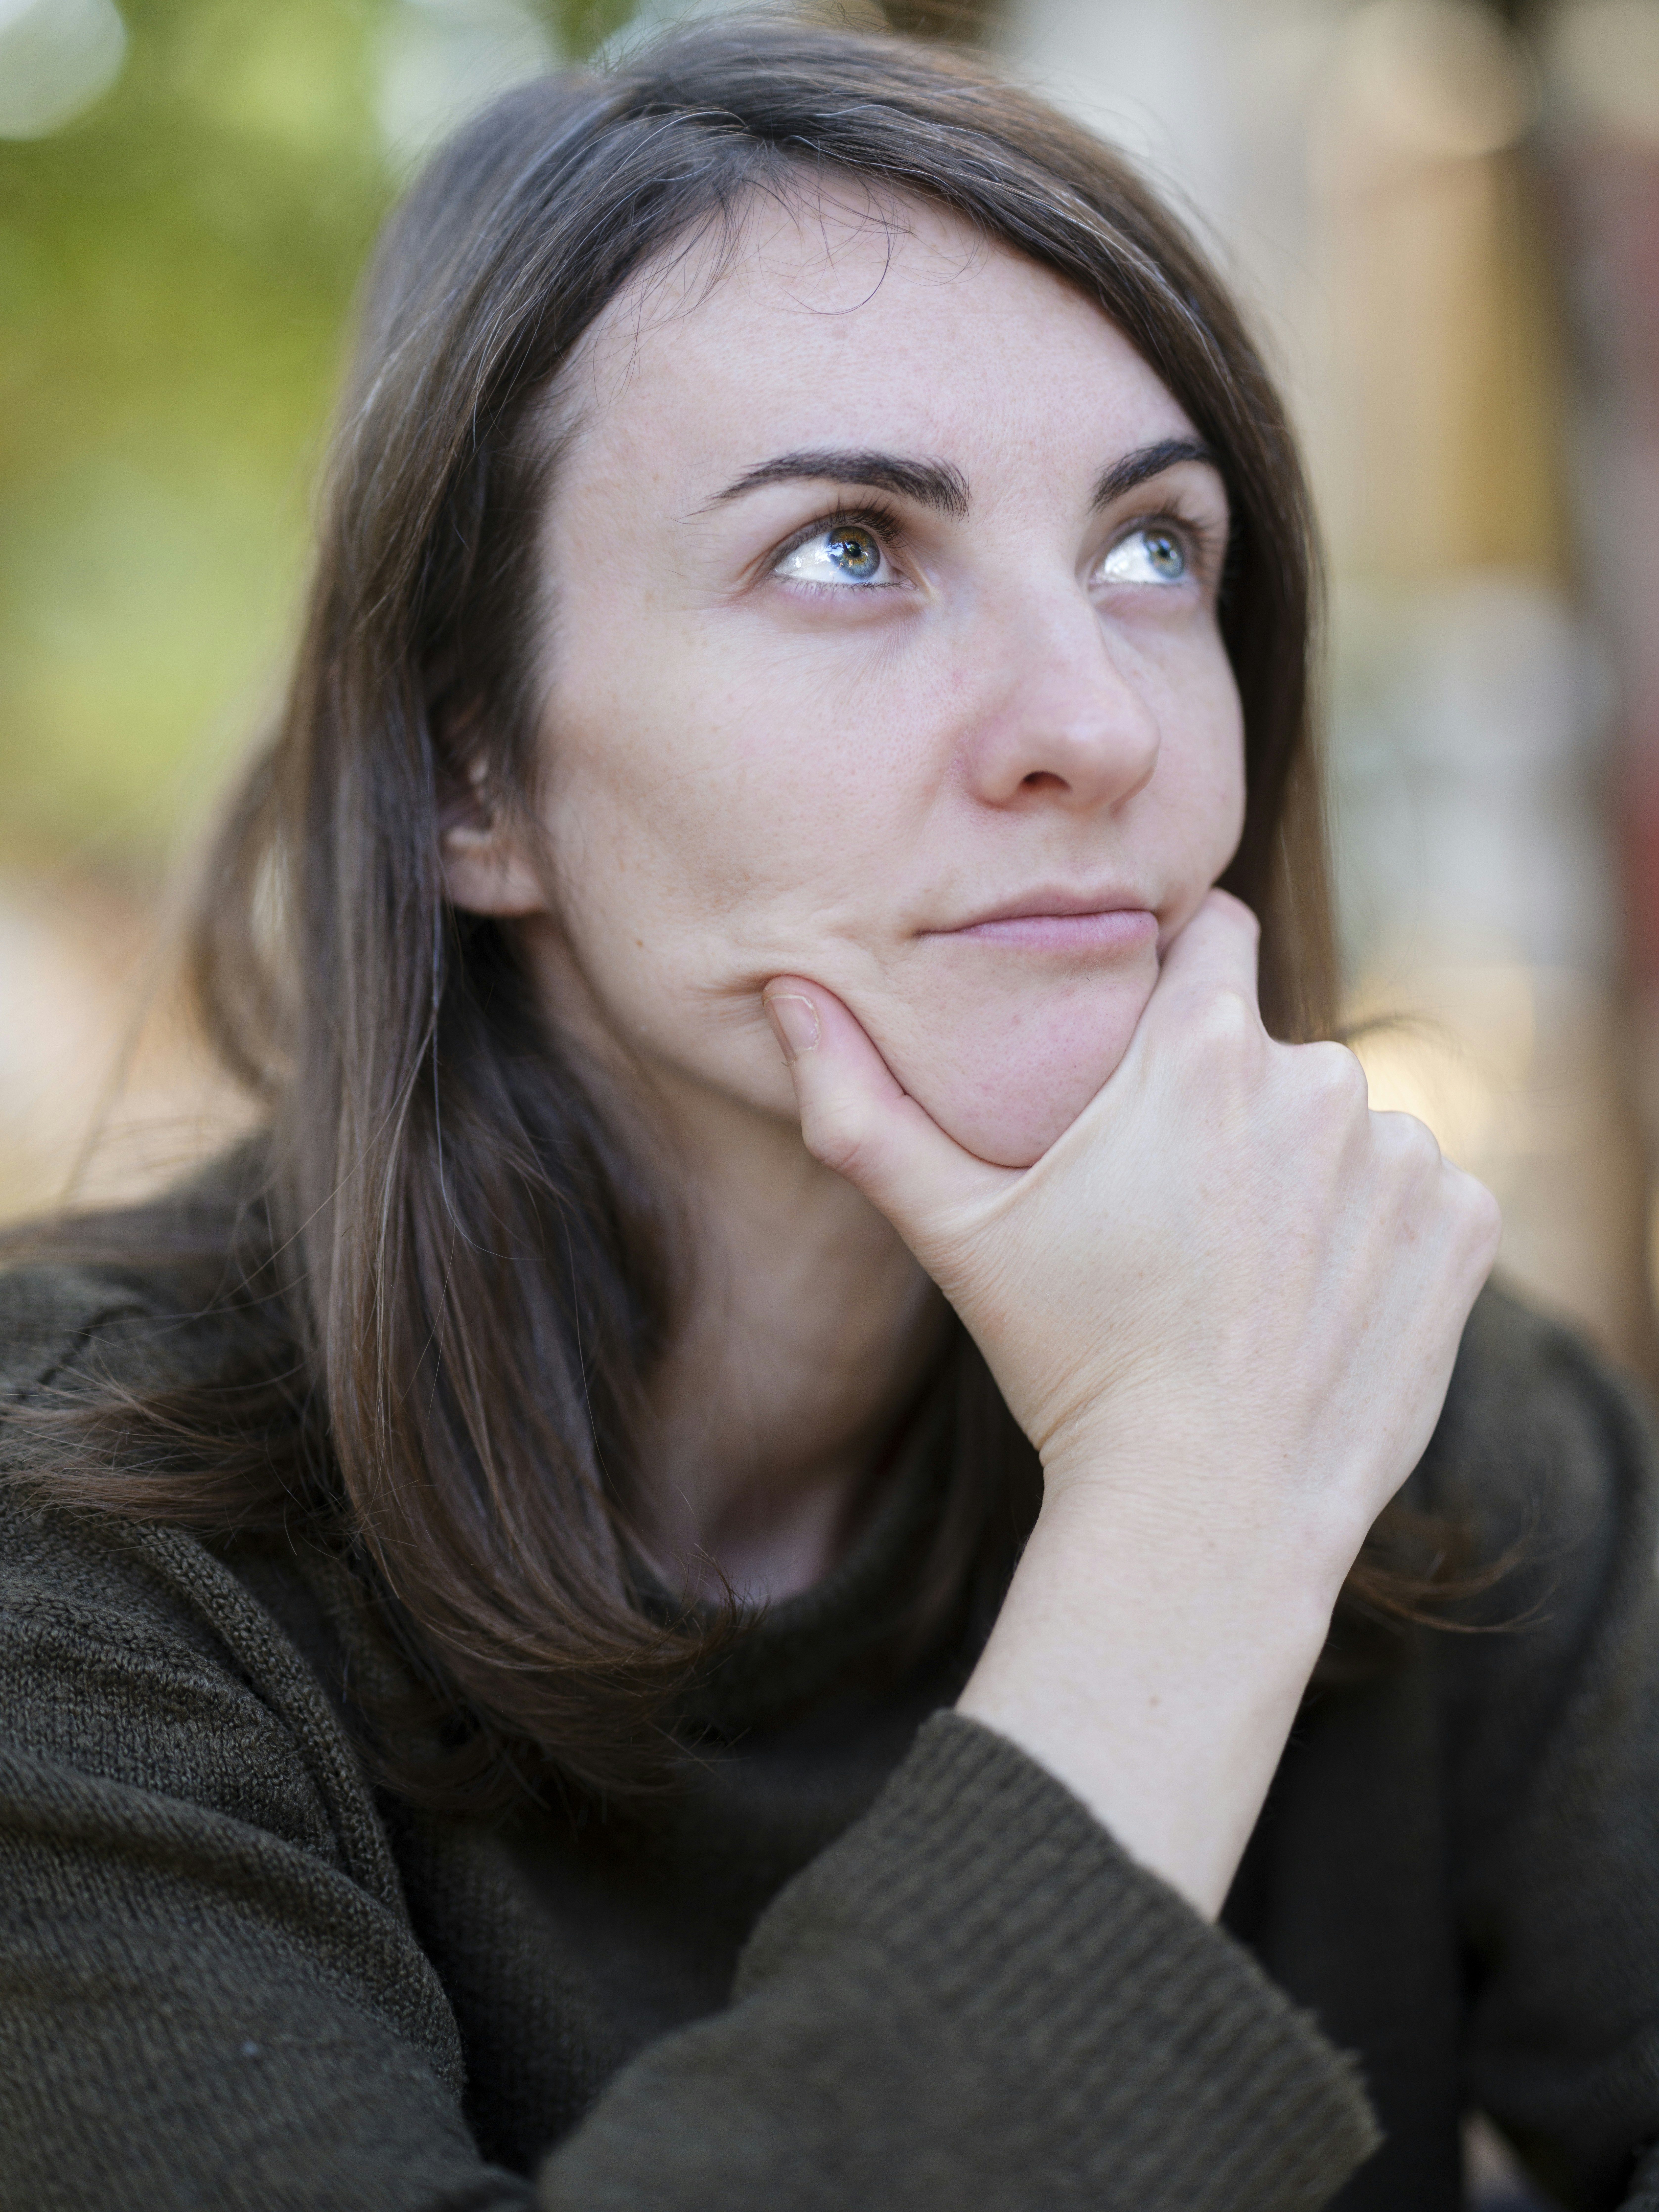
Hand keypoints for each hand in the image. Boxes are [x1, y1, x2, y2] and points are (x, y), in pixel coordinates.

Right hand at [763, 890, 1499, 1913]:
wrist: (1203, 1511)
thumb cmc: (1068, 1362)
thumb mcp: (951, 1230)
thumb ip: (861, 1105)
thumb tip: (784, 992)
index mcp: (1203, 1051)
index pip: (1215, 934)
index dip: (1179, 979)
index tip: (1151, 1052)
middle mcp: (1319, 1080)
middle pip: (1271, 1050)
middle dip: (1229, 1105)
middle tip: (1177, 1210)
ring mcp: (1403, 1156)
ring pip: (1345, 1125)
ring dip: (1305, 1171)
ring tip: (1245, 1268)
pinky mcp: (1460, 1225)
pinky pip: (1420, 1190)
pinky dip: (1377, 1232)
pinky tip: (1315, 1299)